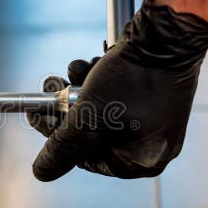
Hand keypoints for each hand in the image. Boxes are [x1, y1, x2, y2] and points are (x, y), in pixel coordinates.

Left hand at [28, 0, 207, 180]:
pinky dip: (98, 79)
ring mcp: (154, 118)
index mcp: (143, 161)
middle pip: (92, 134)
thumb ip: (63, 148)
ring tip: (73, 72)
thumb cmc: (134, 80)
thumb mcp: (88, 119)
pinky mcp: (152, 93)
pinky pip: (115, 94)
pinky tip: (91, 64)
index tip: (40, 117)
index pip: (88, 160)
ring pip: (100, 110)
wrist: (168, 34)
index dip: (60, 138)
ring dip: (80, 89)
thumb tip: (43, 173)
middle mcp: (152, 144)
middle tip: (51, 89)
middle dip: (68, 108)